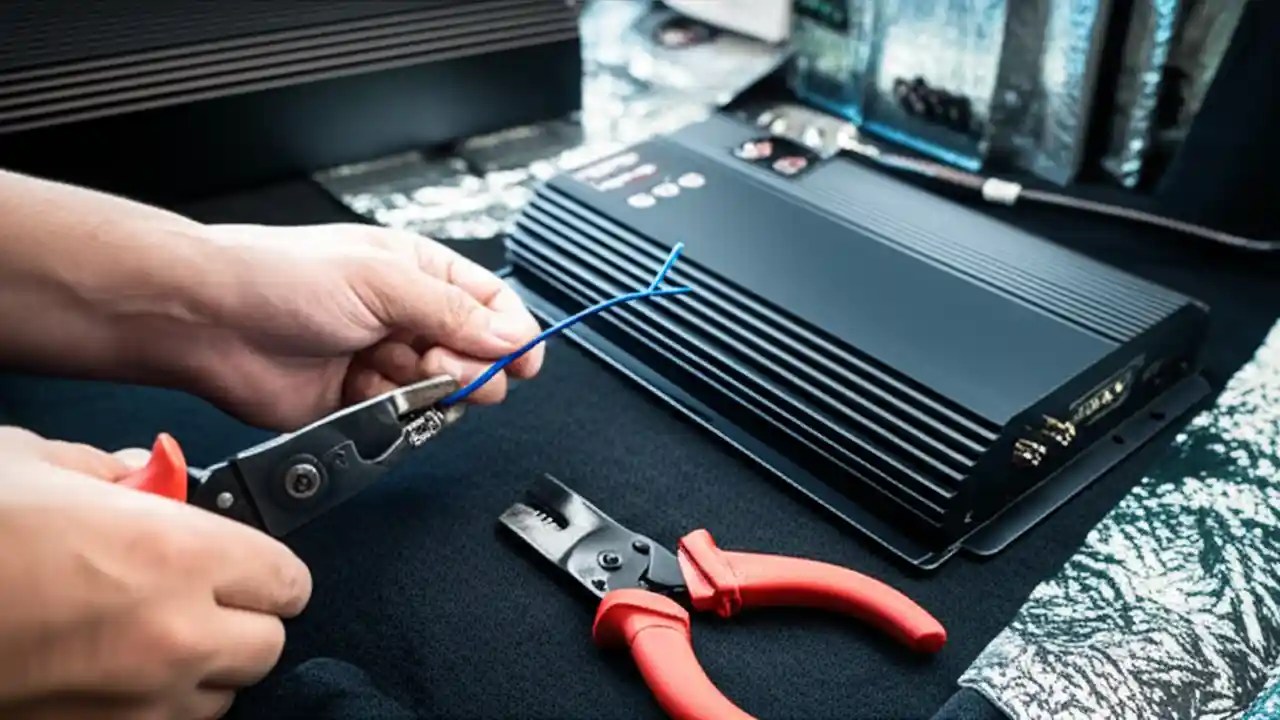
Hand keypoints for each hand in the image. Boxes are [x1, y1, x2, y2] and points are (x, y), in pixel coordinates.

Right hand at [0, 427, 311, 718]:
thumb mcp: (31, 464)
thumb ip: (109, 472)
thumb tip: (142, 475)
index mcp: (177, 555)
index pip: (287, 579)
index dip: (268, 568)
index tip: (247, 561)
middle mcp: (174, 636)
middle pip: (267, 645)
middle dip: (244, 619)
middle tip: (201, 595)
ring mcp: (136, 704)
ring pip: (221, 697)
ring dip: (202, 668)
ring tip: (150, 636)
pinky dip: (155, 706)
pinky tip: (110, 674)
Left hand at [184, 223, 544, 429]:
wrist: (209, 322)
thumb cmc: (278, 277)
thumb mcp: (382, 280)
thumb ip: (454, 313)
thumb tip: (513, 336)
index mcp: (419, 272)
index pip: (492, 306)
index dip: (514, 335)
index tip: (523, 363)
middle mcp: (406, 316)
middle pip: (475, 354)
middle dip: (468, 367)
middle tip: (442, 366)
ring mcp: (383, 359)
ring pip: (442, 391)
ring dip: (426, 389)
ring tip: (393, 372)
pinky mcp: (359, 400)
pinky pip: (402, 418)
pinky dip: (393, 412)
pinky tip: (367, 391)